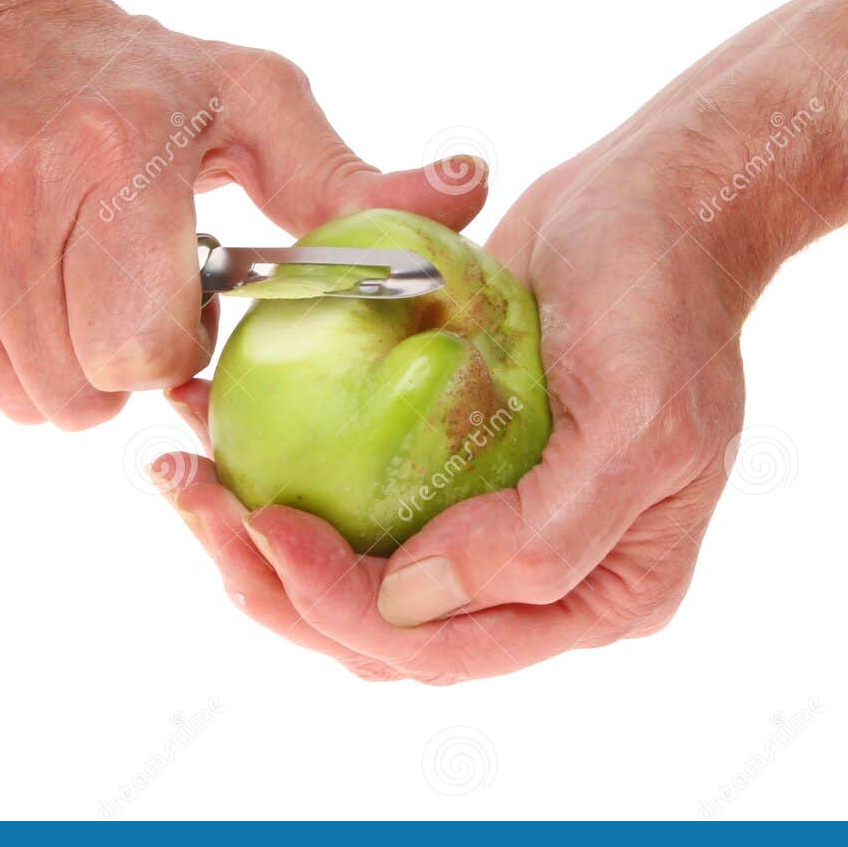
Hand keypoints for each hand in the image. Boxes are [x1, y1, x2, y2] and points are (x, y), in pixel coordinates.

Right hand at [0, 0, 487, 424]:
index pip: (146, 350)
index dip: (172, 347)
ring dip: (54, 368)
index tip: (174, 303)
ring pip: (14, 396)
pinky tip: (7, 284)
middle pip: (78, 391)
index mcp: (117, 162)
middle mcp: (8, 199)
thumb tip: (472, 190)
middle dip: (115, 367)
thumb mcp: (253, 106)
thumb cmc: (132, 75)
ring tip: (66, 288)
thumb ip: (351, 182)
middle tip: (119, 298)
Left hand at [155, 63, 786, 681]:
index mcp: (594, 595)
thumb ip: (542, 539)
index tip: (264, 523)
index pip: (443, 646)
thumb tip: (410, 603)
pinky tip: (212, 424)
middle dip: (269, 577)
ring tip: (180, 469)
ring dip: (254, 535)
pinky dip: (279, 470)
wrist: (664, 200)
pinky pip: (350, 493)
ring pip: (348, 571)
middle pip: (375, 627)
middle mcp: (534, 577)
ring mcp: (484, 521)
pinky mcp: (445, 460)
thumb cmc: (667, 298)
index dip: (337, 604)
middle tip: (188, 496)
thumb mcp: (642, 425)